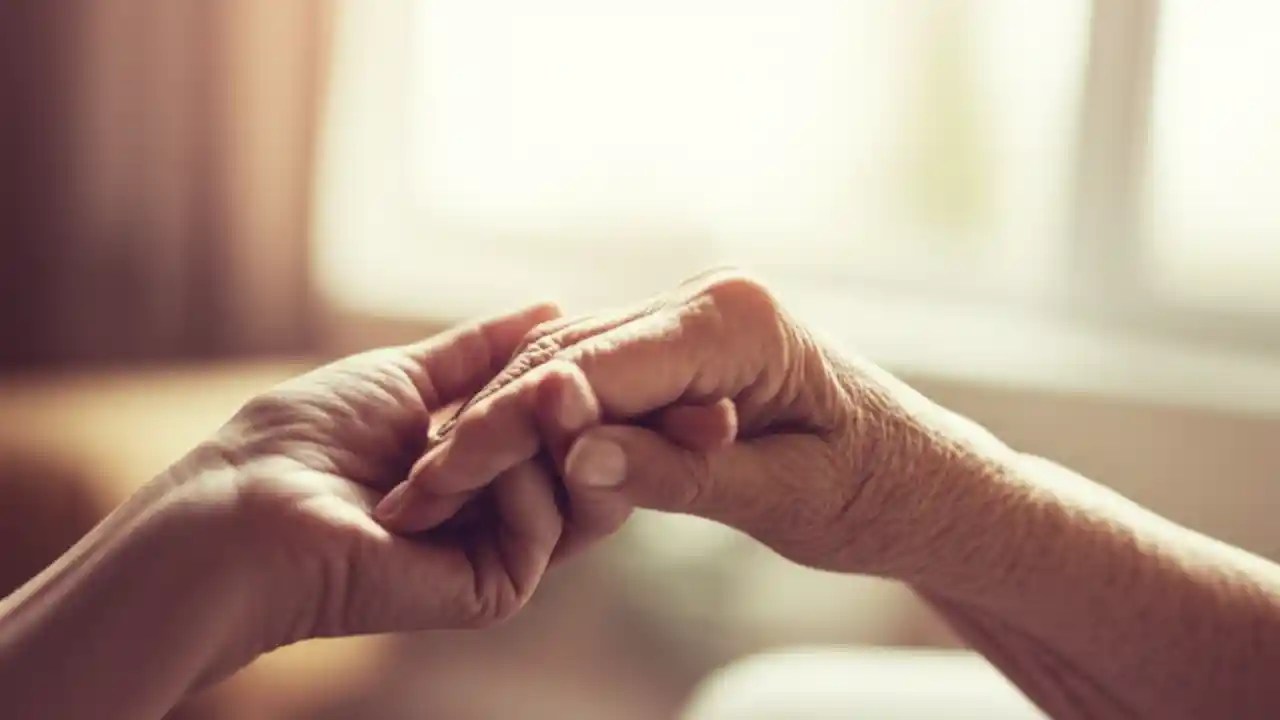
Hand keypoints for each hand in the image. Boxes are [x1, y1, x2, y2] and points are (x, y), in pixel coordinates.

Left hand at [163, 303, 592, 649]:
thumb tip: (551, 308)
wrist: (248, 506)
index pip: (553, 427)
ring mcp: (491, 552)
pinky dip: (528, 482)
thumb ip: (480, 352)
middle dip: (580, 406)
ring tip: (544, 394)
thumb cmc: (303, 440)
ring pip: (571, 493)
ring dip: (557, 433)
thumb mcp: (405, 375)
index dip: (572, 384)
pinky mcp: (490, 590)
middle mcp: (488, 512)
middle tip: (570, 368)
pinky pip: (542, 529)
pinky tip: (496, 456)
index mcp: (470, 467)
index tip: (590, 338)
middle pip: (575, 460)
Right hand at [377, 271, 1013, 575]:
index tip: (442, 474)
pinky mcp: (685, 347)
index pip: (600, 370)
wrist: (930, 482)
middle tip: (417, 490)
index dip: (514, 424)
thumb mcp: (784, 497)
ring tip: (435, 479)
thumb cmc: (880, 491)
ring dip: (506, 420)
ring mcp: (695, 319)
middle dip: (492, 423)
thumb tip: (576, 454)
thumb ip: (680, 471)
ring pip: (573, 362)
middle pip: (571, 357)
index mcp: (740, 321)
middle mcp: (711, 301)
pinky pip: (601, 374)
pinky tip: (496, 454)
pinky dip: (547, 416)